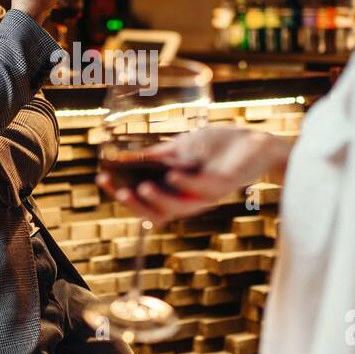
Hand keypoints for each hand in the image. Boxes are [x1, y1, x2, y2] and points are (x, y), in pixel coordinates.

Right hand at [96, 125, 287, 226]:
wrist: (253, 141)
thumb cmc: (217, 146)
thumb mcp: (180, 148)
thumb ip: (156, 157)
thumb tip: (122, 158)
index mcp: (176, 193)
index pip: (145, 202)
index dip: (122, 194)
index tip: (101, 179)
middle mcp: (189, 200)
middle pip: (157, 212)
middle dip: (136, 204)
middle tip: (118, 191)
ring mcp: (207, 195)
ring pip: (179, 208)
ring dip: (159, 199)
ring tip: (140, 187)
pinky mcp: (226, 185)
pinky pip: (205, 190)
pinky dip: (188, 184)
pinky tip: (173, 174)